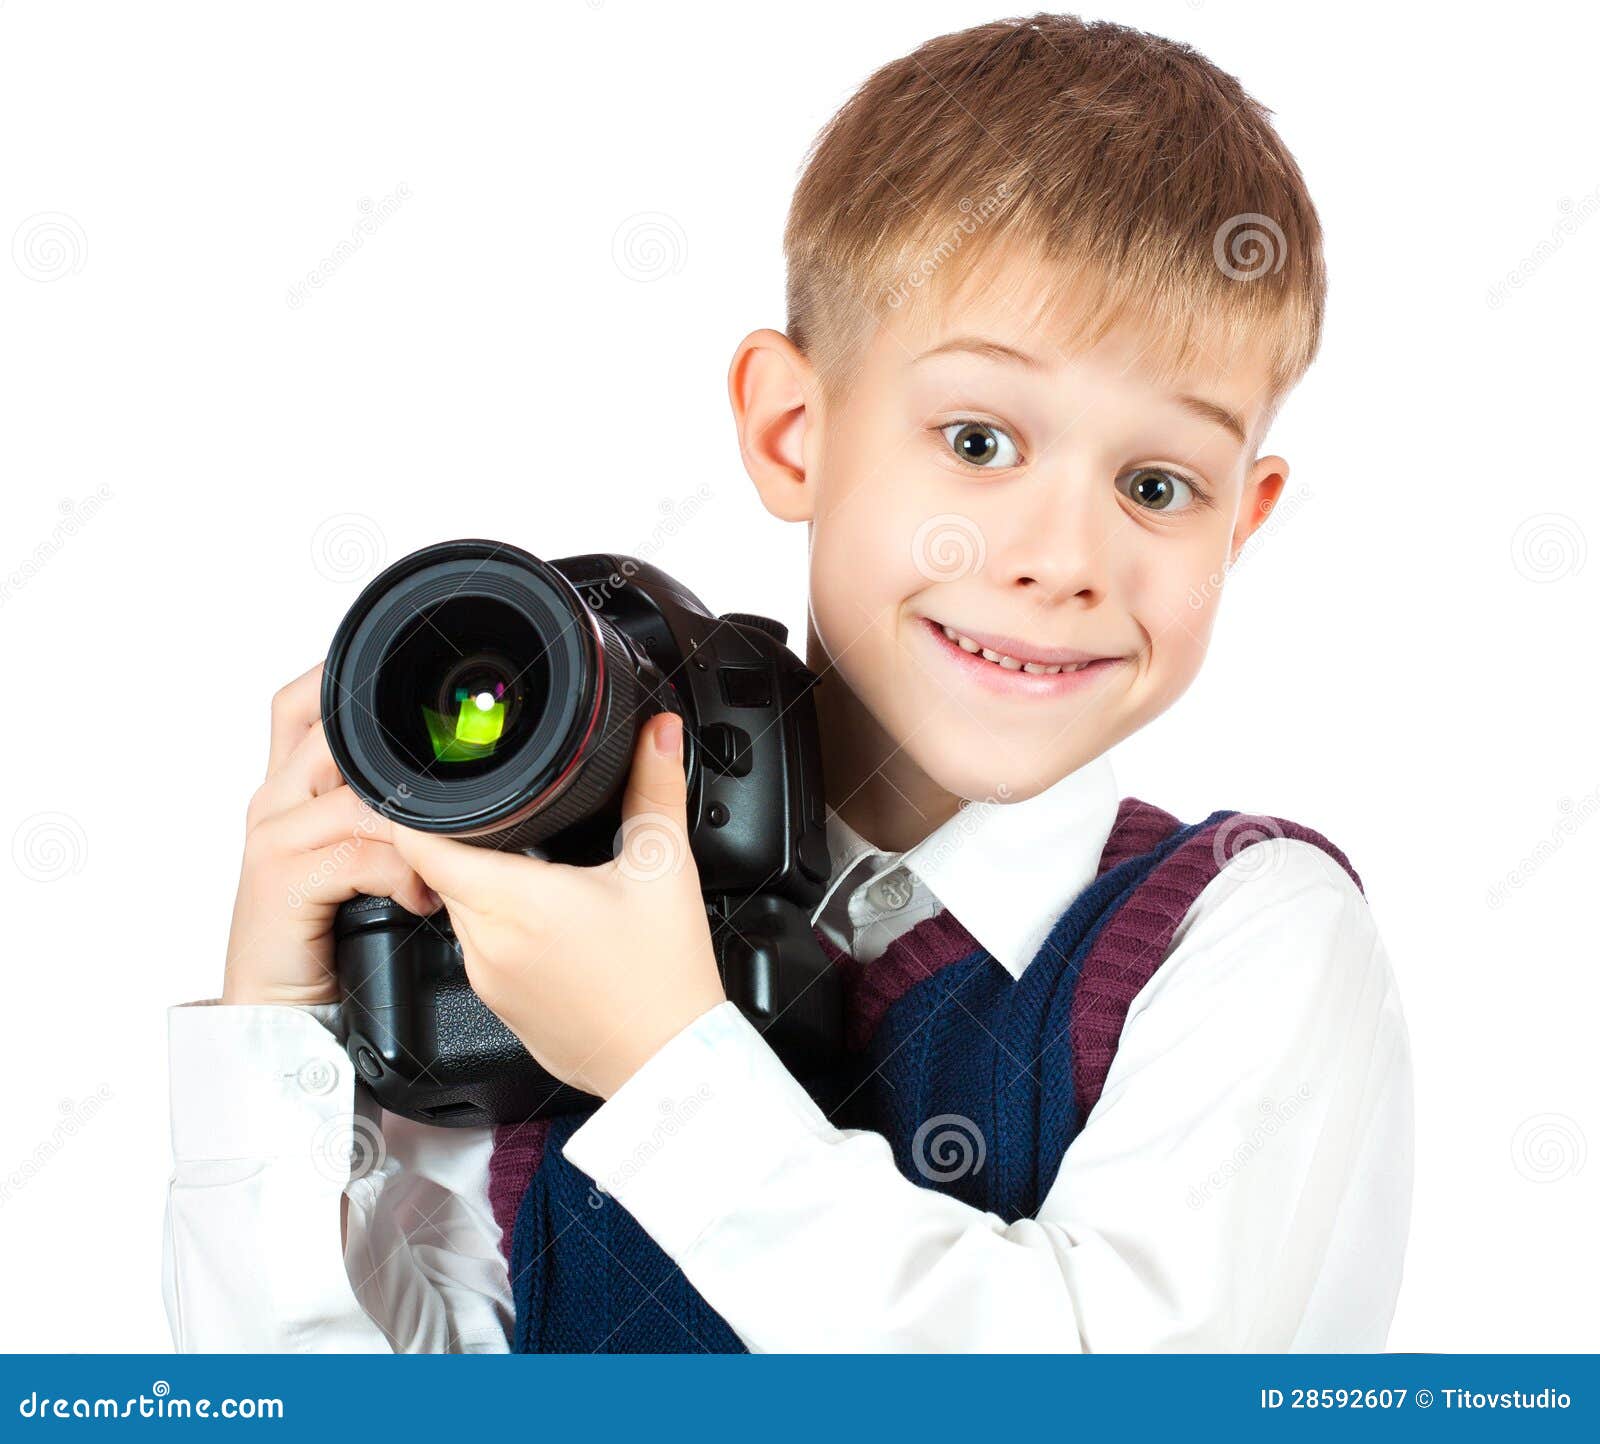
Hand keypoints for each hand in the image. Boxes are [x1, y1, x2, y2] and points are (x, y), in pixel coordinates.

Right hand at [222, 662, 440, 1006]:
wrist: (284, 1016)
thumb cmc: (334, 938)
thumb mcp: (369, 860)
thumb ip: (394, 816)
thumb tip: (462, 791)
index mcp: (290, 787)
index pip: (304, 701)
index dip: (348, 678)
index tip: (418, 692)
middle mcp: (276, 800)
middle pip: (334, 731)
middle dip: (404, 758)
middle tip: (454, 789)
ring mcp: (274, 835)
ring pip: (362, 794)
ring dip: (417, 830)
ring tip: (441, 867)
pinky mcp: (282, 878)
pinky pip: (359, 851)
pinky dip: (402, 874)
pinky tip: (419, 900)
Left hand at [391, 712, 725, 1098]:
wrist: (670, 1064)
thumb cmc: (666, 977)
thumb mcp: (663, 868)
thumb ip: (655, 788)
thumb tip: (656, 732)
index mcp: (516, 901)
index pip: (423, 843)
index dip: (419, 808)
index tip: (429, 786)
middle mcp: (487, 942)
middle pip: (442, 870)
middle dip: (465, 840)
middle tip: (501, 817)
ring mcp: (487, 978)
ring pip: (461, 909)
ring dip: (484, 885)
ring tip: (534, 869)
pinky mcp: (497, 1004)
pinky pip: (480, 948)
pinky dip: (501, 926)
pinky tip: (548, 922)